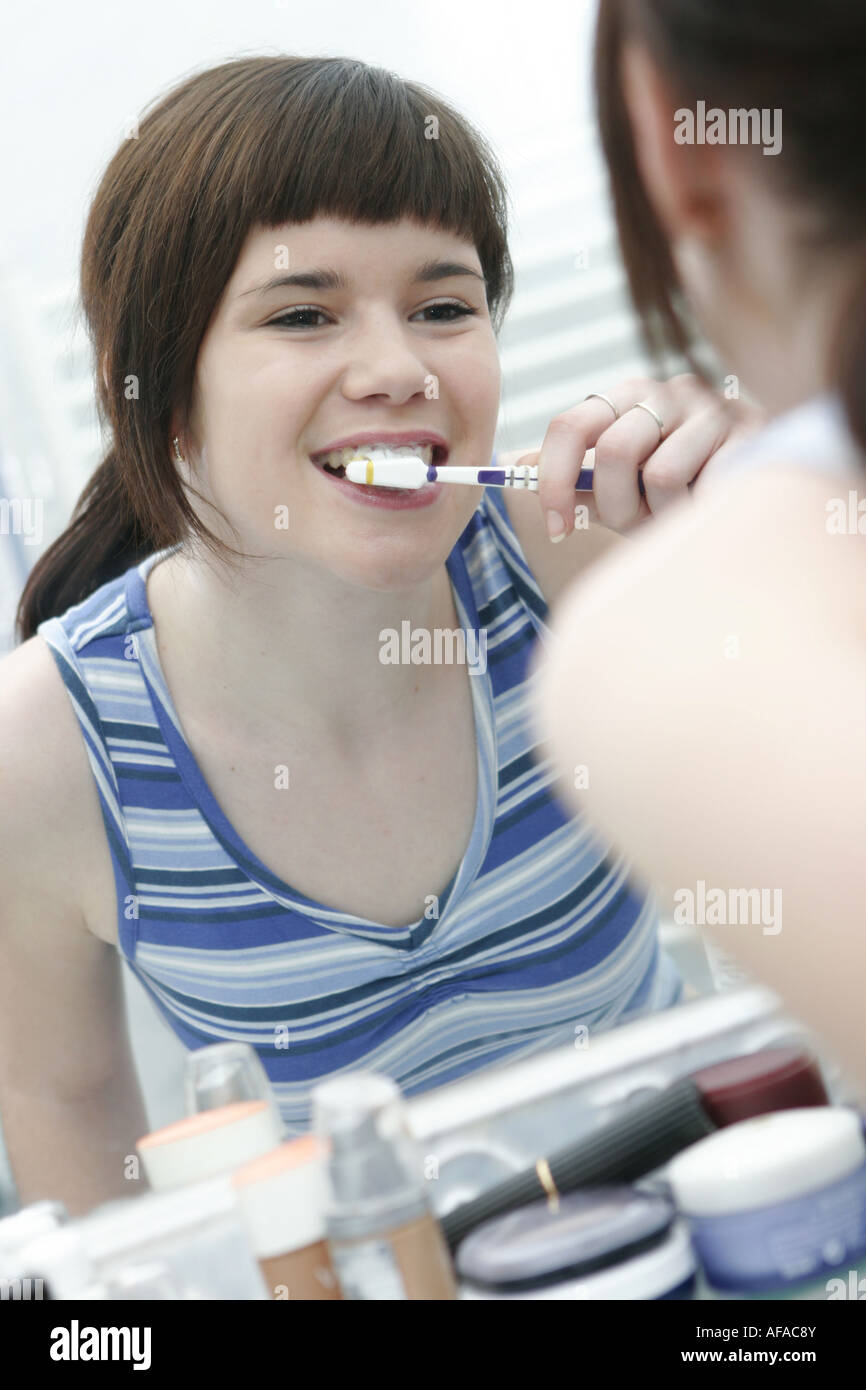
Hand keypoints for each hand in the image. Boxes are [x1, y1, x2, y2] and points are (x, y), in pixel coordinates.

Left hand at [517, 374, 767, 539]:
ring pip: (660, 475)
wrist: (753, 491)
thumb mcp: (620, 486)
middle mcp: (667, 391)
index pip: (570, 426)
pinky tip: (708, 506)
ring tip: (678, 514)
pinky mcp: (750, 432)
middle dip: (616, 507)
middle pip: (613, 452)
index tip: (556, 528)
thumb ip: (576, 479)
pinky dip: (697, 512)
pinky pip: (704, 486)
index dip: (553, 481)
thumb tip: (518, 471)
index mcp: (626, 398)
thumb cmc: (677, 489)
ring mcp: (712, 408)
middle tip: (632, 526)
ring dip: (662, 514)